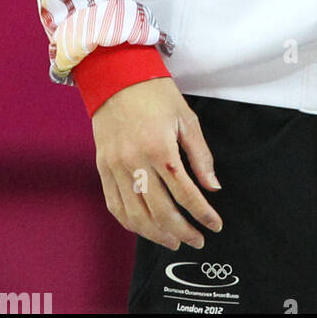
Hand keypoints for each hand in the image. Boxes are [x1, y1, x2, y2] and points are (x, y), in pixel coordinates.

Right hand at [92, 77, 222, 249]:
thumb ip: (200, 156)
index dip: (202, 213)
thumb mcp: (186, 118)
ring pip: (135, 215)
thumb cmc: (156, 94)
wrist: (116, 76)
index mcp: (160, 148)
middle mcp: (135, 162)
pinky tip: (145, 229)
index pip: (185, 193)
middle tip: (197, 240)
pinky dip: (130, 223)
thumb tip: (213, 187)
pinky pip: (115, 205)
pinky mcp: (102, 169)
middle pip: (160, 211)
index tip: (215, 225)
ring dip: (156, 234)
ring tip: (174, 241)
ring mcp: (115, 168)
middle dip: (182, 231)